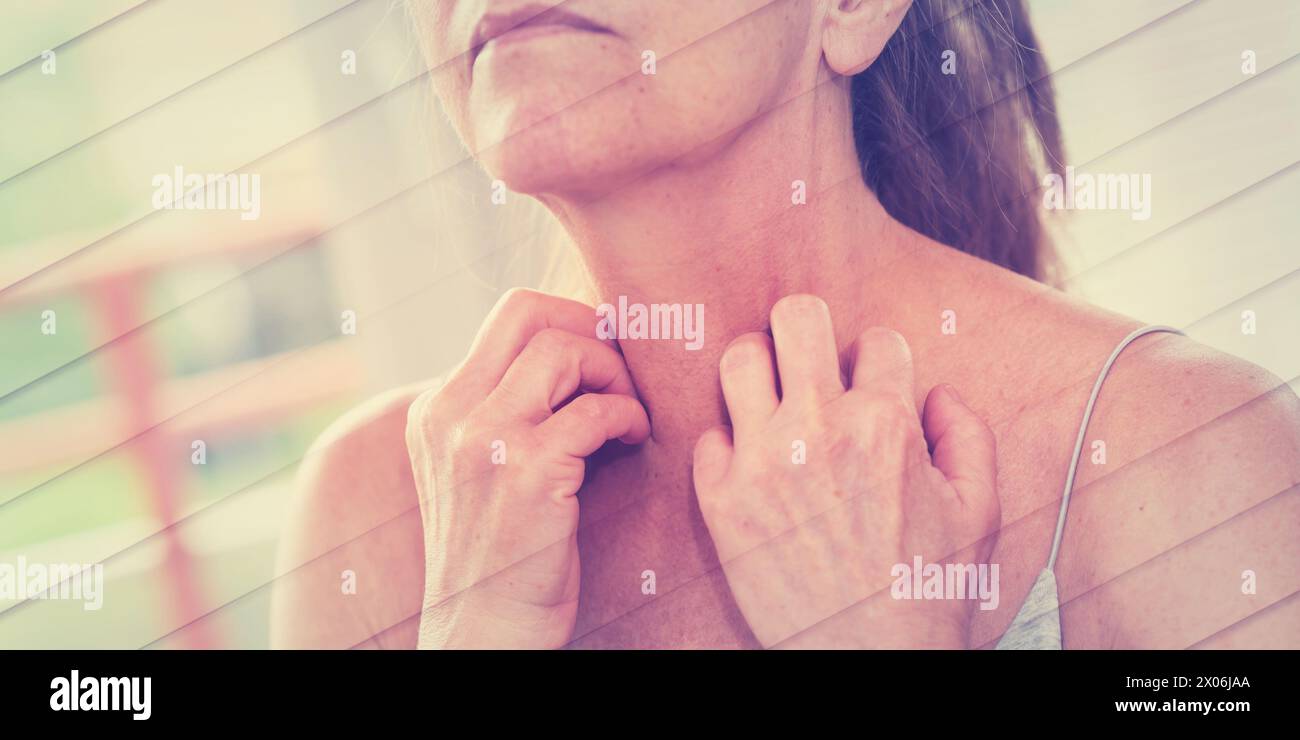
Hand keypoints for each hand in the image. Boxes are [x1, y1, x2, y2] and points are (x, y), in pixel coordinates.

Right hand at [406, 289, 649, 648]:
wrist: (484, 633)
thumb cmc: (501, 557)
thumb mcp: (481, 471)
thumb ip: (505, 413)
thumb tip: (576, 356)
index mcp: (437, 409)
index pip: (508, 316)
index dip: (572, 320)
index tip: (604, 355)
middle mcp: (450, 414)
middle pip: (530, 311)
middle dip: (592, 328)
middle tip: (620, 371)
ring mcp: (485, 441)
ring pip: (563, 350)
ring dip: (613, 373)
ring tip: (627, 411)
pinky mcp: (527, 473)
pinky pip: (595, 410)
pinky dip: (626, 416)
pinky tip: (633, 439)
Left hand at [692, 295, 999, 647]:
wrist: (869, 658)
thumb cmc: (928, 590)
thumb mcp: (978, 510)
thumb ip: (968, 435)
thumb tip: (936, 393)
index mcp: (885, 423)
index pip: (874, 338)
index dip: (877, 361)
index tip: (870, 389)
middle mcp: (819, 429)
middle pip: (795, 316)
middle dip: (806, 330)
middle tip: (807, 361)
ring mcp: (762, 462)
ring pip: (737, 359)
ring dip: (758, 373)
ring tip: (770, 401)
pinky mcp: (722, 500)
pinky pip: (708, 436)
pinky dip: (728, 447)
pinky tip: (752, 468)